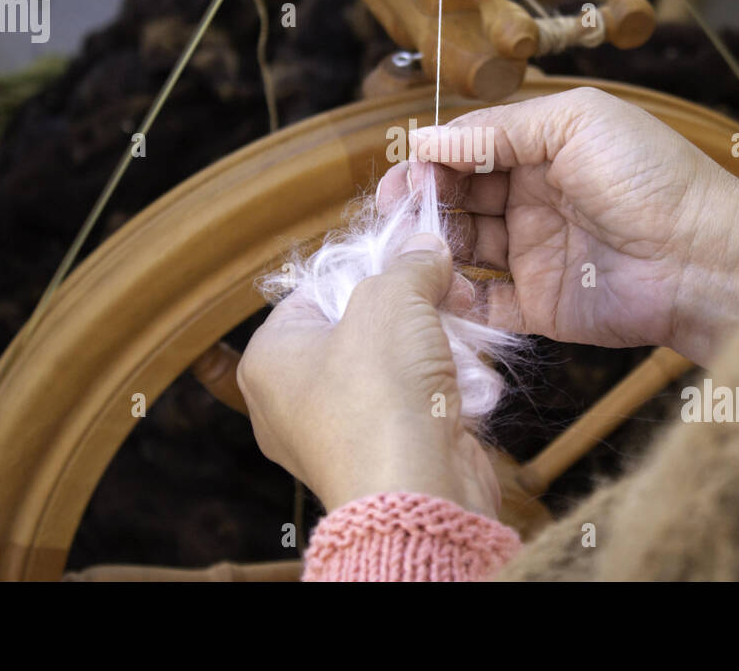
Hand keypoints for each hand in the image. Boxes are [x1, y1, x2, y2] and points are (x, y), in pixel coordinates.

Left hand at [237, 233, 500, 517]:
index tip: (412, 258)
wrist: (417, 491)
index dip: (368, 267)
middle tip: (449, 289)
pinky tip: (468, 379)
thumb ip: (409, 264)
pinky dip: (440, 386)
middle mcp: (292, 398)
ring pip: (391, 364)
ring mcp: (336, 432)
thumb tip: (426, 246)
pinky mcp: (381, 455)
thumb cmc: (381, 392)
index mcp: (270, 357)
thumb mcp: (393, 299)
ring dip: (433, 343)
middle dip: (412, 306)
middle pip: (358, 325)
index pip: (314, 290)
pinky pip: (410, 403)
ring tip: (464, 329)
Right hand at [378, 87, 738, 361]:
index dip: (436, 158)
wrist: (703, 257)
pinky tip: (433, 285)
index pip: (472, 151)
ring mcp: (536, 254)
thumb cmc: (650, 176)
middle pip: (460, 198)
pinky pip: (486, 303)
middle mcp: (535, 200)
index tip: (407, 168)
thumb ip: (500, 128)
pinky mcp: (541, 306)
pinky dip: (456, 296)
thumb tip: (428, 139)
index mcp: (544, 150)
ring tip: (405, 245)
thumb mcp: (575, 122)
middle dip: (422, 200)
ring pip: (464, 248)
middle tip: (393, 207)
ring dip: (431, 244)